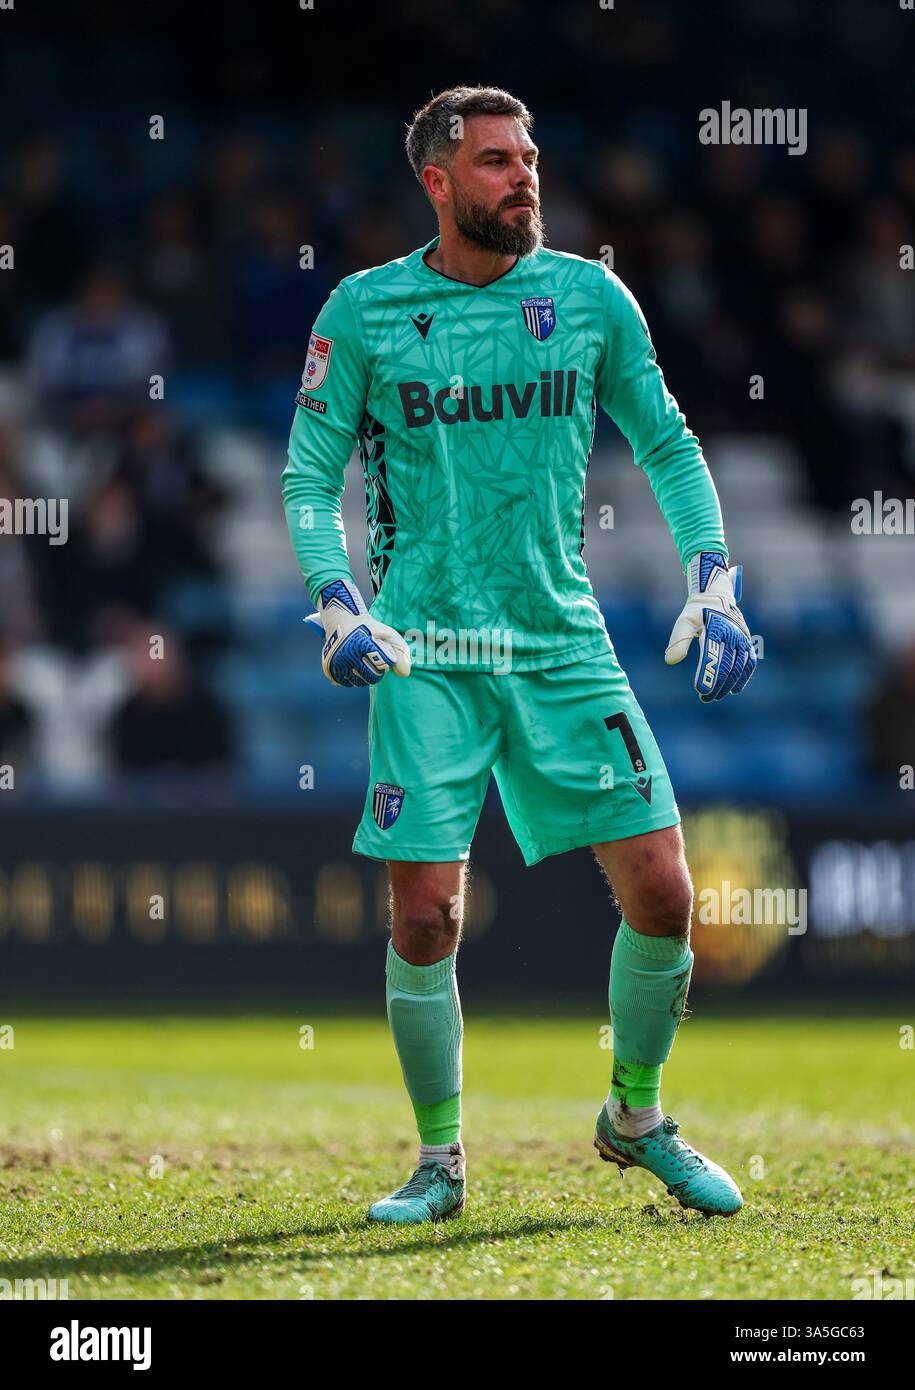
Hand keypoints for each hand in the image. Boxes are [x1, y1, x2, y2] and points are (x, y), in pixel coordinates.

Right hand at [305, 578, 411, 686]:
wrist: (340, 622)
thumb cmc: (369, 629)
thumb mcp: (388, 633)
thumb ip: (401, 651)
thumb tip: (405, 674)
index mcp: (362, 642)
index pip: (385, 663)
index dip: (387, 658)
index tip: (382, 650)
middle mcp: (347, 654)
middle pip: (374, 676)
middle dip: (378, 669)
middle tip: (372, 656)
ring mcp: (337, 663)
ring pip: (362, 682)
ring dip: (366, 674)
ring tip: (362, 659)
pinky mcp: (330, 670)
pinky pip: (349, 683)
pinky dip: (355, 677)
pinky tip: (354, 665)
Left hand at [665, 551, 756, 700]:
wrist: (717, 596)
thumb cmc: (697, 612)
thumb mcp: (684, 621)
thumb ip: (678, 640)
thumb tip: (670, 661)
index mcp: (715, 628)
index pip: (712, 656)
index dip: (707, 674)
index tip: (700, 690)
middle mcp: (731, 634)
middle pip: (726, 665)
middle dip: (716, 685)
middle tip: (705, 698)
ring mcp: (741, 638)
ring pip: (739, 667)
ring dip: (729, 684)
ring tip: (717, 696)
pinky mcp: (747, 642)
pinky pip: (749, 663)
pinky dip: (743, 677)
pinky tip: (734, 689)